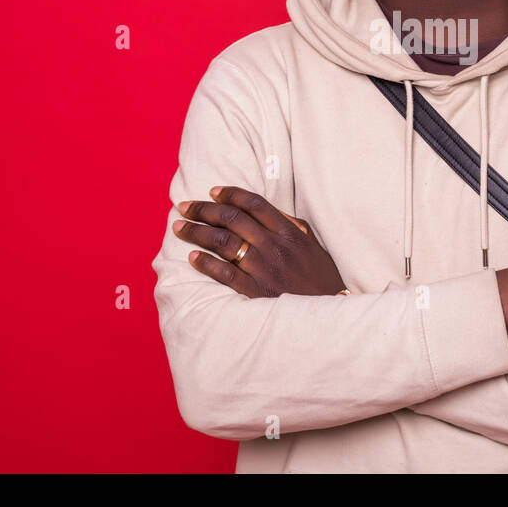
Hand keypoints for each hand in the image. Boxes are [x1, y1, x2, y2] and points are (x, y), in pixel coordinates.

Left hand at [173, 186, 346, 298]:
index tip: (213, 191)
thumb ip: (291, 225)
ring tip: (180, 227)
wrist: (327, 315)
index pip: (253, 204)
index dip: (230, 194)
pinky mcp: (255, 291)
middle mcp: (274, 246)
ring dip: (197, 232)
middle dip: (204, 210)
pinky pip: (224, 273)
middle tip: (185, 207)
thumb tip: (265, 211)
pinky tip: (192, 257)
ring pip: (222, 242)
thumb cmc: (320, 279)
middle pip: (232, 219)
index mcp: (289, 232)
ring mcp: (263, 269)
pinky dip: (206, 263)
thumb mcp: (312, 245)